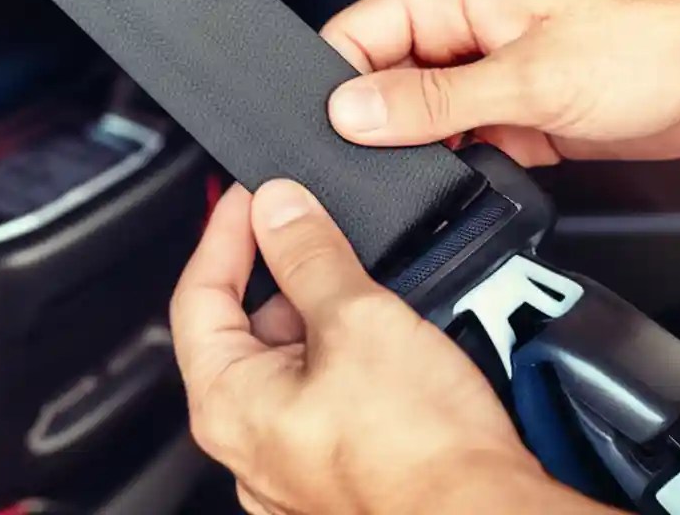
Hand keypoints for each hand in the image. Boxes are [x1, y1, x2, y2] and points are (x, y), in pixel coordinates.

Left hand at [170, 182, 606, 514]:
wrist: (480, 512)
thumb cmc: (418, 448)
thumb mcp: (358, 319)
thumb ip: (310, 254)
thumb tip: (279, 208)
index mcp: (229, 404)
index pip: (199, 295)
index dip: (226, 233)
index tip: (253, 197)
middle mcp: (250, 443)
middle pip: (247, 329)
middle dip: (285, 275)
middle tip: (322, 230)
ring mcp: (294, 462)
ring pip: (295, 363)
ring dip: (325, 316)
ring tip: (371, 287)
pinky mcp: (341, 470)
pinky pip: (329, 396)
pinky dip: (349, 357)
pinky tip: (390, 341)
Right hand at [322, 0, 679, 164]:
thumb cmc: (649, 45)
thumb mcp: (528, 78)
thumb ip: (433, 100)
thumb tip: (353, 111)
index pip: (358, 33)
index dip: (341, 87)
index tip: (337, 135)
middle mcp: (468, 22)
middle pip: (385, 80)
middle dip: (387, 124)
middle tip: (410, 156)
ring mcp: (492, 66)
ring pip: (422, 116)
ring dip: (432, 146)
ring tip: (466, 155)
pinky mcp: (516, 107)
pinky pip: (464, 140)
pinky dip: (468, 162)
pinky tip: (489, 168)